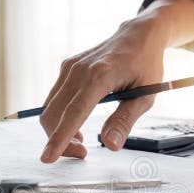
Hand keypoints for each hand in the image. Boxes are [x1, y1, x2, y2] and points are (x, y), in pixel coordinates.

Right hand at [38, 0, 193, 162]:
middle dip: (60, 141)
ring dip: (58, 131)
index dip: (59, 138)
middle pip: (54, 114)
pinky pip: (54, 99)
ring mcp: (70, 68)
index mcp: (100, 75)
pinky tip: (76, 123)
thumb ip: (125, 120)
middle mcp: (79, 70)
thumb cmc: (145, 64)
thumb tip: (110, 144)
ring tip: (81, 141)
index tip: (48, 157)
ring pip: (50, 109)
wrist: (138, 35)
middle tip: (81, 153)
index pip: (74, 112)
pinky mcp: (66, 68)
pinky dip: (59, 117)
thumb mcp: (146, 96)